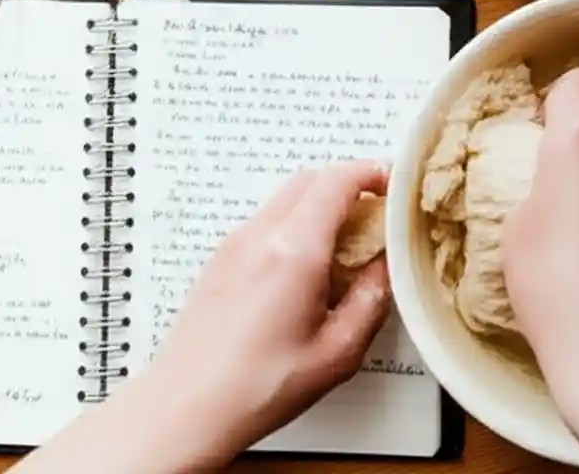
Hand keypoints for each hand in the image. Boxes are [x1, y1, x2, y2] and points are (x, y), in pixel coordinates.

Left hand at [11, 161, 391, 472]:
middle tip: (375, 215)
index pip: (336, 180)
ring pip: (286, 199)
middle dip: (348, 185)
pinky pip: (265, 222)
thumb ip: (370, 301)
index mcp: (293, 251)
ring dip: (320, 205)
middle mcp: (259, 237)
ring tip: (345, 248)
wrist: (187, 406)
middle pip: (310, 179)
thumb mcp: (337, 352)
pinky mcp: (220, 260)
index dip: (371, 172)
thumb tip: (386, 269)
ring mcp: (234, 245)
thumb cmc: (254, 388)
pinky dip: (294, 226)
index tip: (391, 184)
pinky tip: (307, 268)